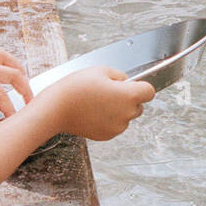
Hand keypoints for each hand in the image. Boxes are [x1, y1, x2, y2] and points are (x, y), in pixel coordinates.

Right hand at [36, 66, 154, 139]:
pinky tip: (94, 112)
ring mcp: (117, 127)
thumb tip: (126, 81)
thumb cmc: (75, 88)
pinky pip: (115, 125)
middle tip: (108, 92)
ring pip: (126, 116)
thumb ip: (119, 75)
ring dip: (118, 110)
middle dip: (128, 98)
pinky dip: (109, 120)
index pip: (149, 91)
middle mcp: (126, 114)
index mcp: (128, 95)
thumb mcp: (100, 70)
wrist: (55, 109)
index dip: (141, 86)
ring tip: (97, 101)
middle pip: (138, 105)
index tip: (132, 85)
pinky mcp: (107, 136)